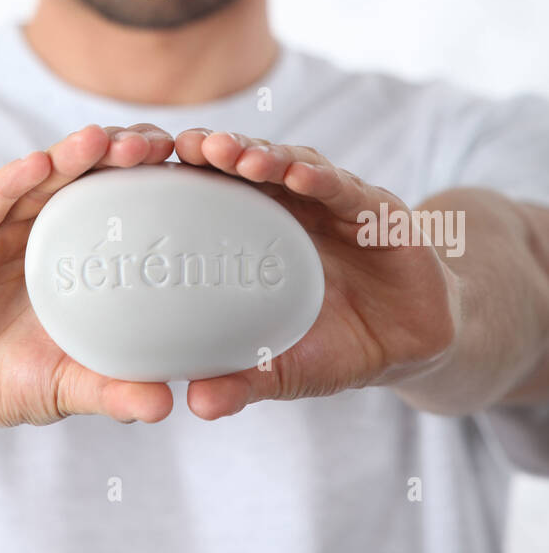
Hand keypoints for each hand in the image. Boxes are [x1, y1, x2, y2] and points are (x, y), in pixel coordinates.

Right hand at [0, 124, 176, 428]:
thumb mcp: (64, 385)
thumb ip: (110, 389)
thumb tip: (165, 406)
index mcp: (71, 252)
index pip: (117, 203)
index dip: (150, 183)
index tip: (194, 169)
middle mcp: (35, 228)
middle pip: (84, 178)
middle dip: (119, 155)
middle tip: (157, 145)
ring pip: (38, 181)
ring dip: (70, 156)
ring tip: (103, 140)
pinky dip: (9, 184)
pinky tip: (35, 165)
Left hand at [172, 130, 459, 419]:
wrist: (413, 343)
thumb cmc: (337, 345)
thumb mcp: (288, 367)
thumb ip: (247, 378)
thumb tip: (197, 404)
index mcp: (254, 231)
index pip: (209, 192)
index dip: (179, 177)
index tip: (140, 169)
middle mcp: (288, 206)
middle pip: (243, 165)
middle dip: (213, 150)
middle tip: (184, 148)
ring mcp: (332, 202)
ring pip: (290, 165)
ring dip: (261, 154)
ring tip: (232, 154)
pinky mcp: (377, 210)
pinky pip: (345, 189)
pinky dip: (321, 178)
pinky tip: (300, 175)